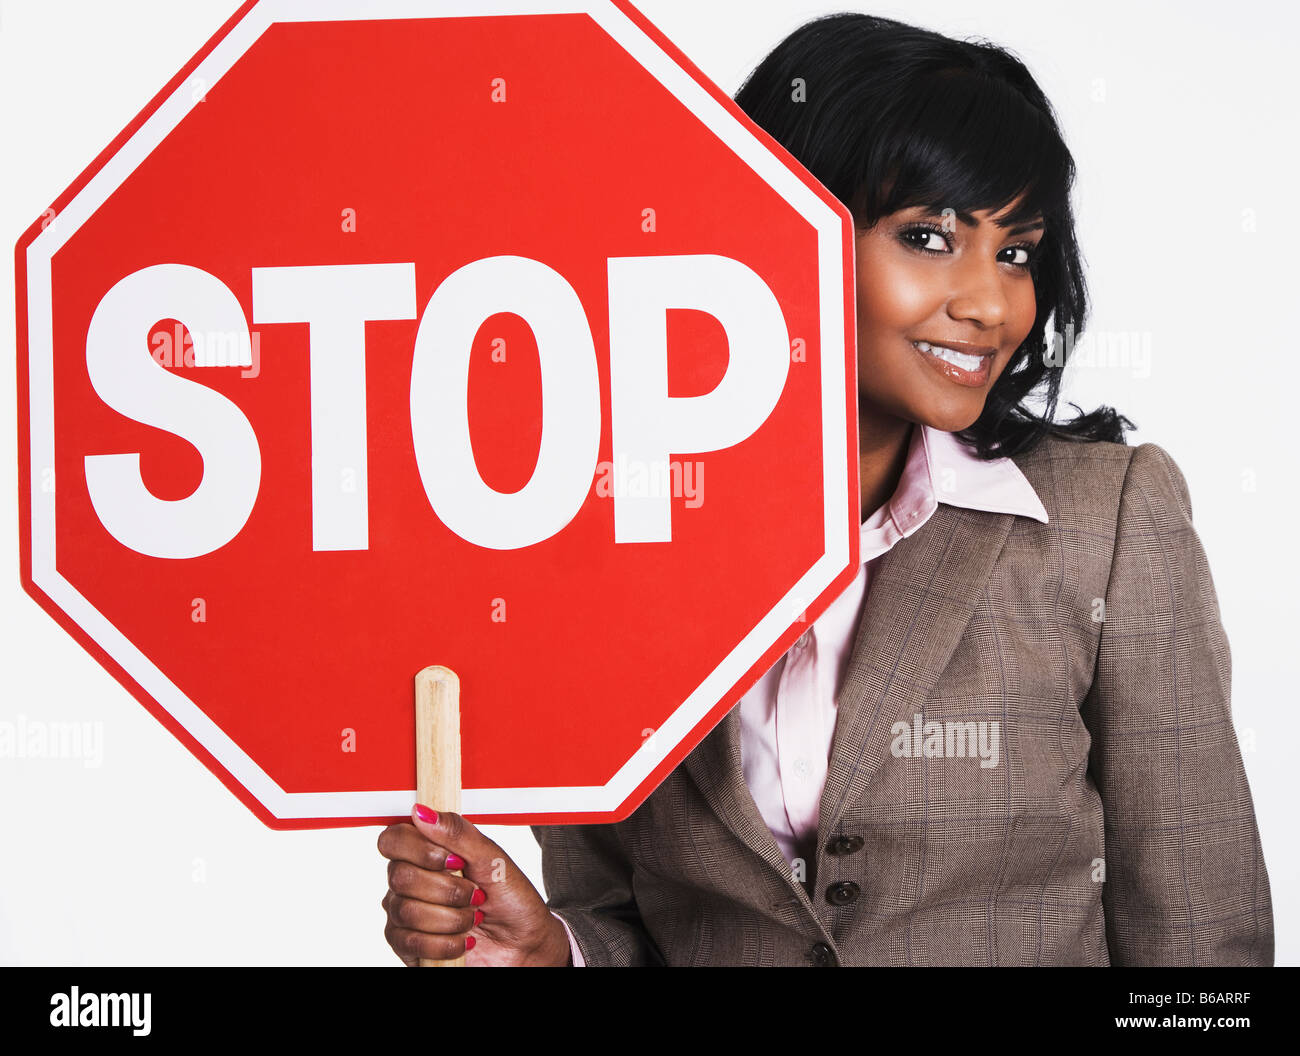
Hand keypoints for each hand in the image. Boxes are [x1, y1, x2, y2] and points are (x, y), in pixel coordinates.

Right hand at [378, 804, 572, 966]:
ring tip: (474, 917)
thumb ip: (457, 833)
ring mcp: (405, 914)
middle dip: (448, 889)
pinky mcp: (408, 947)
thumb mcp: (491, 858)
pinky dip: (446, 943)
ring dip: (452, 918)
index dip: (419, 850)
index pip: (392, 839)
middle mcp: (409, 881)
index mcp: (425, 852)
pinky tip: (464, 940)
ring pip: (406, 911)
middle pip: (400, 877)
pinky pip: (411, 943)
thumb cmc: (509, 896)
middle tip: (475, 893)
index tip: (454, 860)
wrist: (523, 940)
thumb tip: (422, 812)